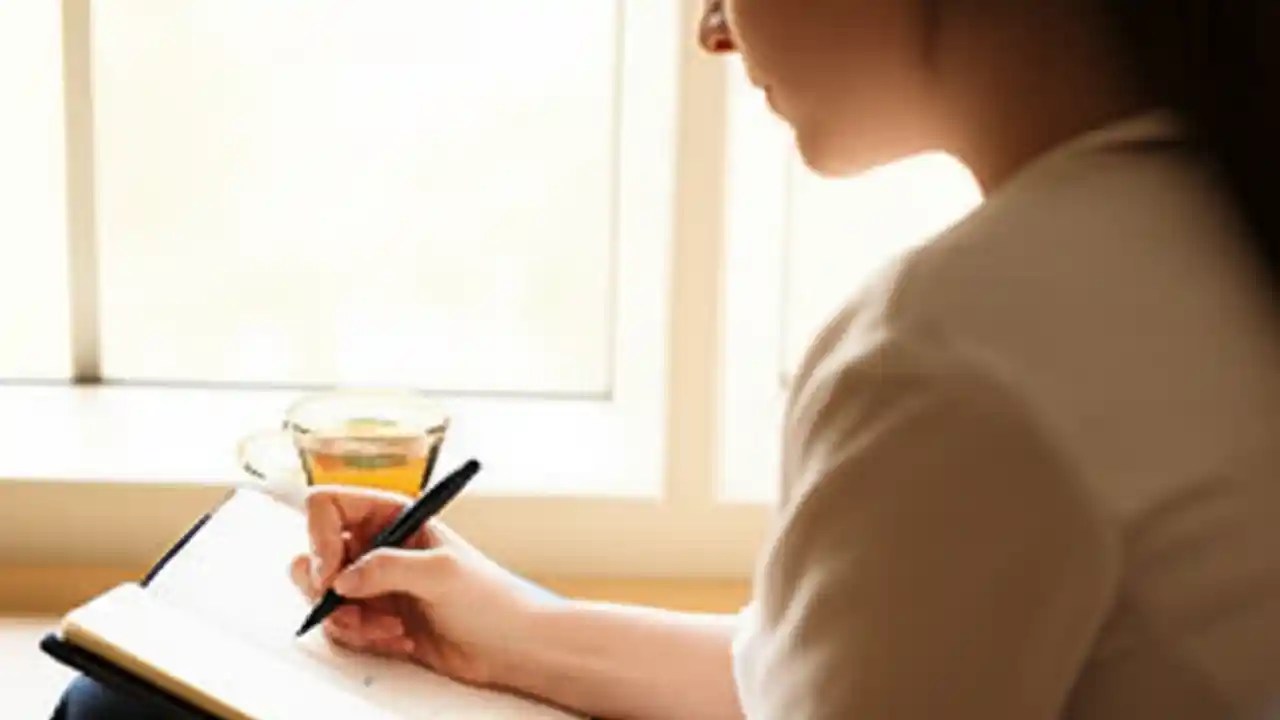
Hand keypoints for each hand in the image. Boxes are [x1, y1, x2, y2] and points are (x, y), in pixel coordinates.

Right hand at [290, 486, 551, 687]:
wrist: (510, 644)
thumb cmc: (490, 597)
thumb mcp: (441, 572)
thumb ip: (386, 568)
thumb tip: (341, 579)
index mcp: (393, 516)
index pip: (328, 506)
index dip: (319, 537)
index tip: (331, 572)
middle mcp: (378, 546)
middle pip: (314, 554)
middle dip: (325, 587)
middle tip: (347, 607)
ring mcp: (374, 584)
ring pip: (324, 597)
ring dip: (348, 619)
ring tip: (388, 628)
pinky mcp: (375, 618)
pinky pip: (342, 626)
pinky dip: (362, 637)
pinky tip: (400, 639)